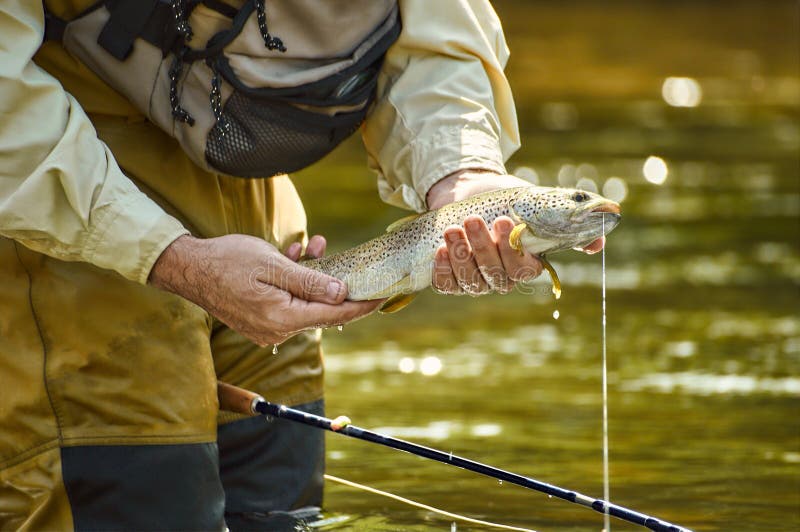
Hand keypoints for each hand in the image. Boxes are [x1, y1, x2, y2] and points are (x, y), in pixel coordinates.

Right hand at [149, 234, 382, 345]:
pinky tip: (295, 256)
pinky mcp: (260, 321)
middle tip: (352, 262)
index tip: (384, 295)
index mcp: (282, 317)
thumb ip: (310, 281)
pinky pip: (288, 303)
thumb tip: (341, 293)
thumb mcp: (273, 265)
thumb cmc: (227, 261)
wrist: (188, 268)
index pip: (335, 315)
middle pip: (322, 311)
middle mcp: (277, 329)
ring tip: (312, 246)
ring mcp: (267, 328)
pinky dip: (295, 283)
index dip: (362, 305)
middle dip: (336, 283)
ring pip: (305, 303)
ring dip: (313, 277)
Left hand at [426, 170, 603, 294]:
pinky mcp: (450, 277)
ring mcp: (476, 280)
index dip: (512, 250)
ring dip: (461, 254)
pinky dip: (443, 270)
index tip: (505, 221)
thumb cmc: (507, 200)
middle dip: (483, 248)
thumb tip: (599, 242)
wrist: (471, 190)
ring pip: (470, 280)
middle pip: (495, 274)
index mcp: (525, 265)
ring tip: (453, 228)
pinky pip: (447, 285)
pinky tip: (441, 249)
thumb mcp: (538, 206)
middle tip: (474, 221)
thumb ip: (564, 224)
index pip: (523, 270)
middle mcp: (502, 278)